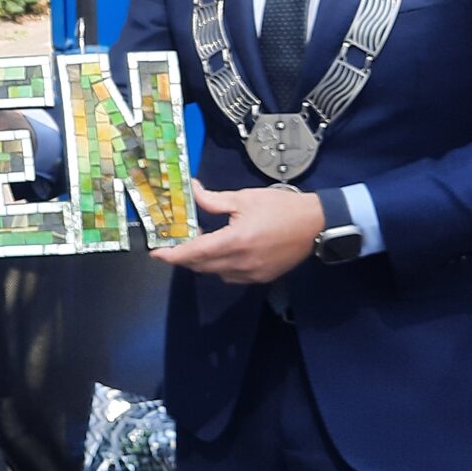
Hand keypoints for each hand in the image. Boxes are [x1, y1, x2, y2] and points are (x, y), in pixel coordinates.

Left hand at [159, 180, 323, 285]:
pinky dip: (220, 266)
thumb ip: (213, 200)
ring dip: (203, 261)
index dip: (172, 255)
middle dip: (185, 256)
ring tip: (202, 241)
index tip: (156, 253)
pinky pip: (230, 276)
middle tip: (176, 241)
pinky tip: (223, 250)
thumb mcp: (243, 198)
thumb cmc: (280, 208)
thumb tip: (191, 191)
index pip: (194, 253)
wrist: (316, 225)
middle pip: (201, 266)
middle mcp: (240, 263)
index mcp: (234, 241)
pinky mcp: (260, 279)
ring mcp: (251, 274)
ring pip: (215, 273)